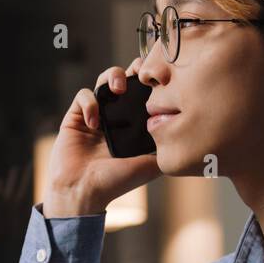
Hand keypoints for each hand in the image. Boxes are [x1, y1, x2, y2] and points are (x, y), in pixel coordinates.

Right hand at [42, 57, 161, 216]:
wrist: (84, 192)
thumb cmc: (116, 183)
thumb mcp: (150, 166)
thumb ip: (166, 150)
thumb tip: (187, 137)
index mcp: (133, 125)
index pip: (144, 93)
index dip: (151, 81)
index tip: (159, 78)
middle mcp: (116, 117)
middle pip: (126, 80)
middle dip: (133, 70)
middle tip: (140, 71)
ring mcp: (96, 115)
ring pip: (104, 80)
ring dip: (112, 76)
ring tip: (118, 89)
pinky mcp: (76, 116)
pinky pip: (84, 95)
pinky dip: (90, 102)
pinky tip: (94, 122)